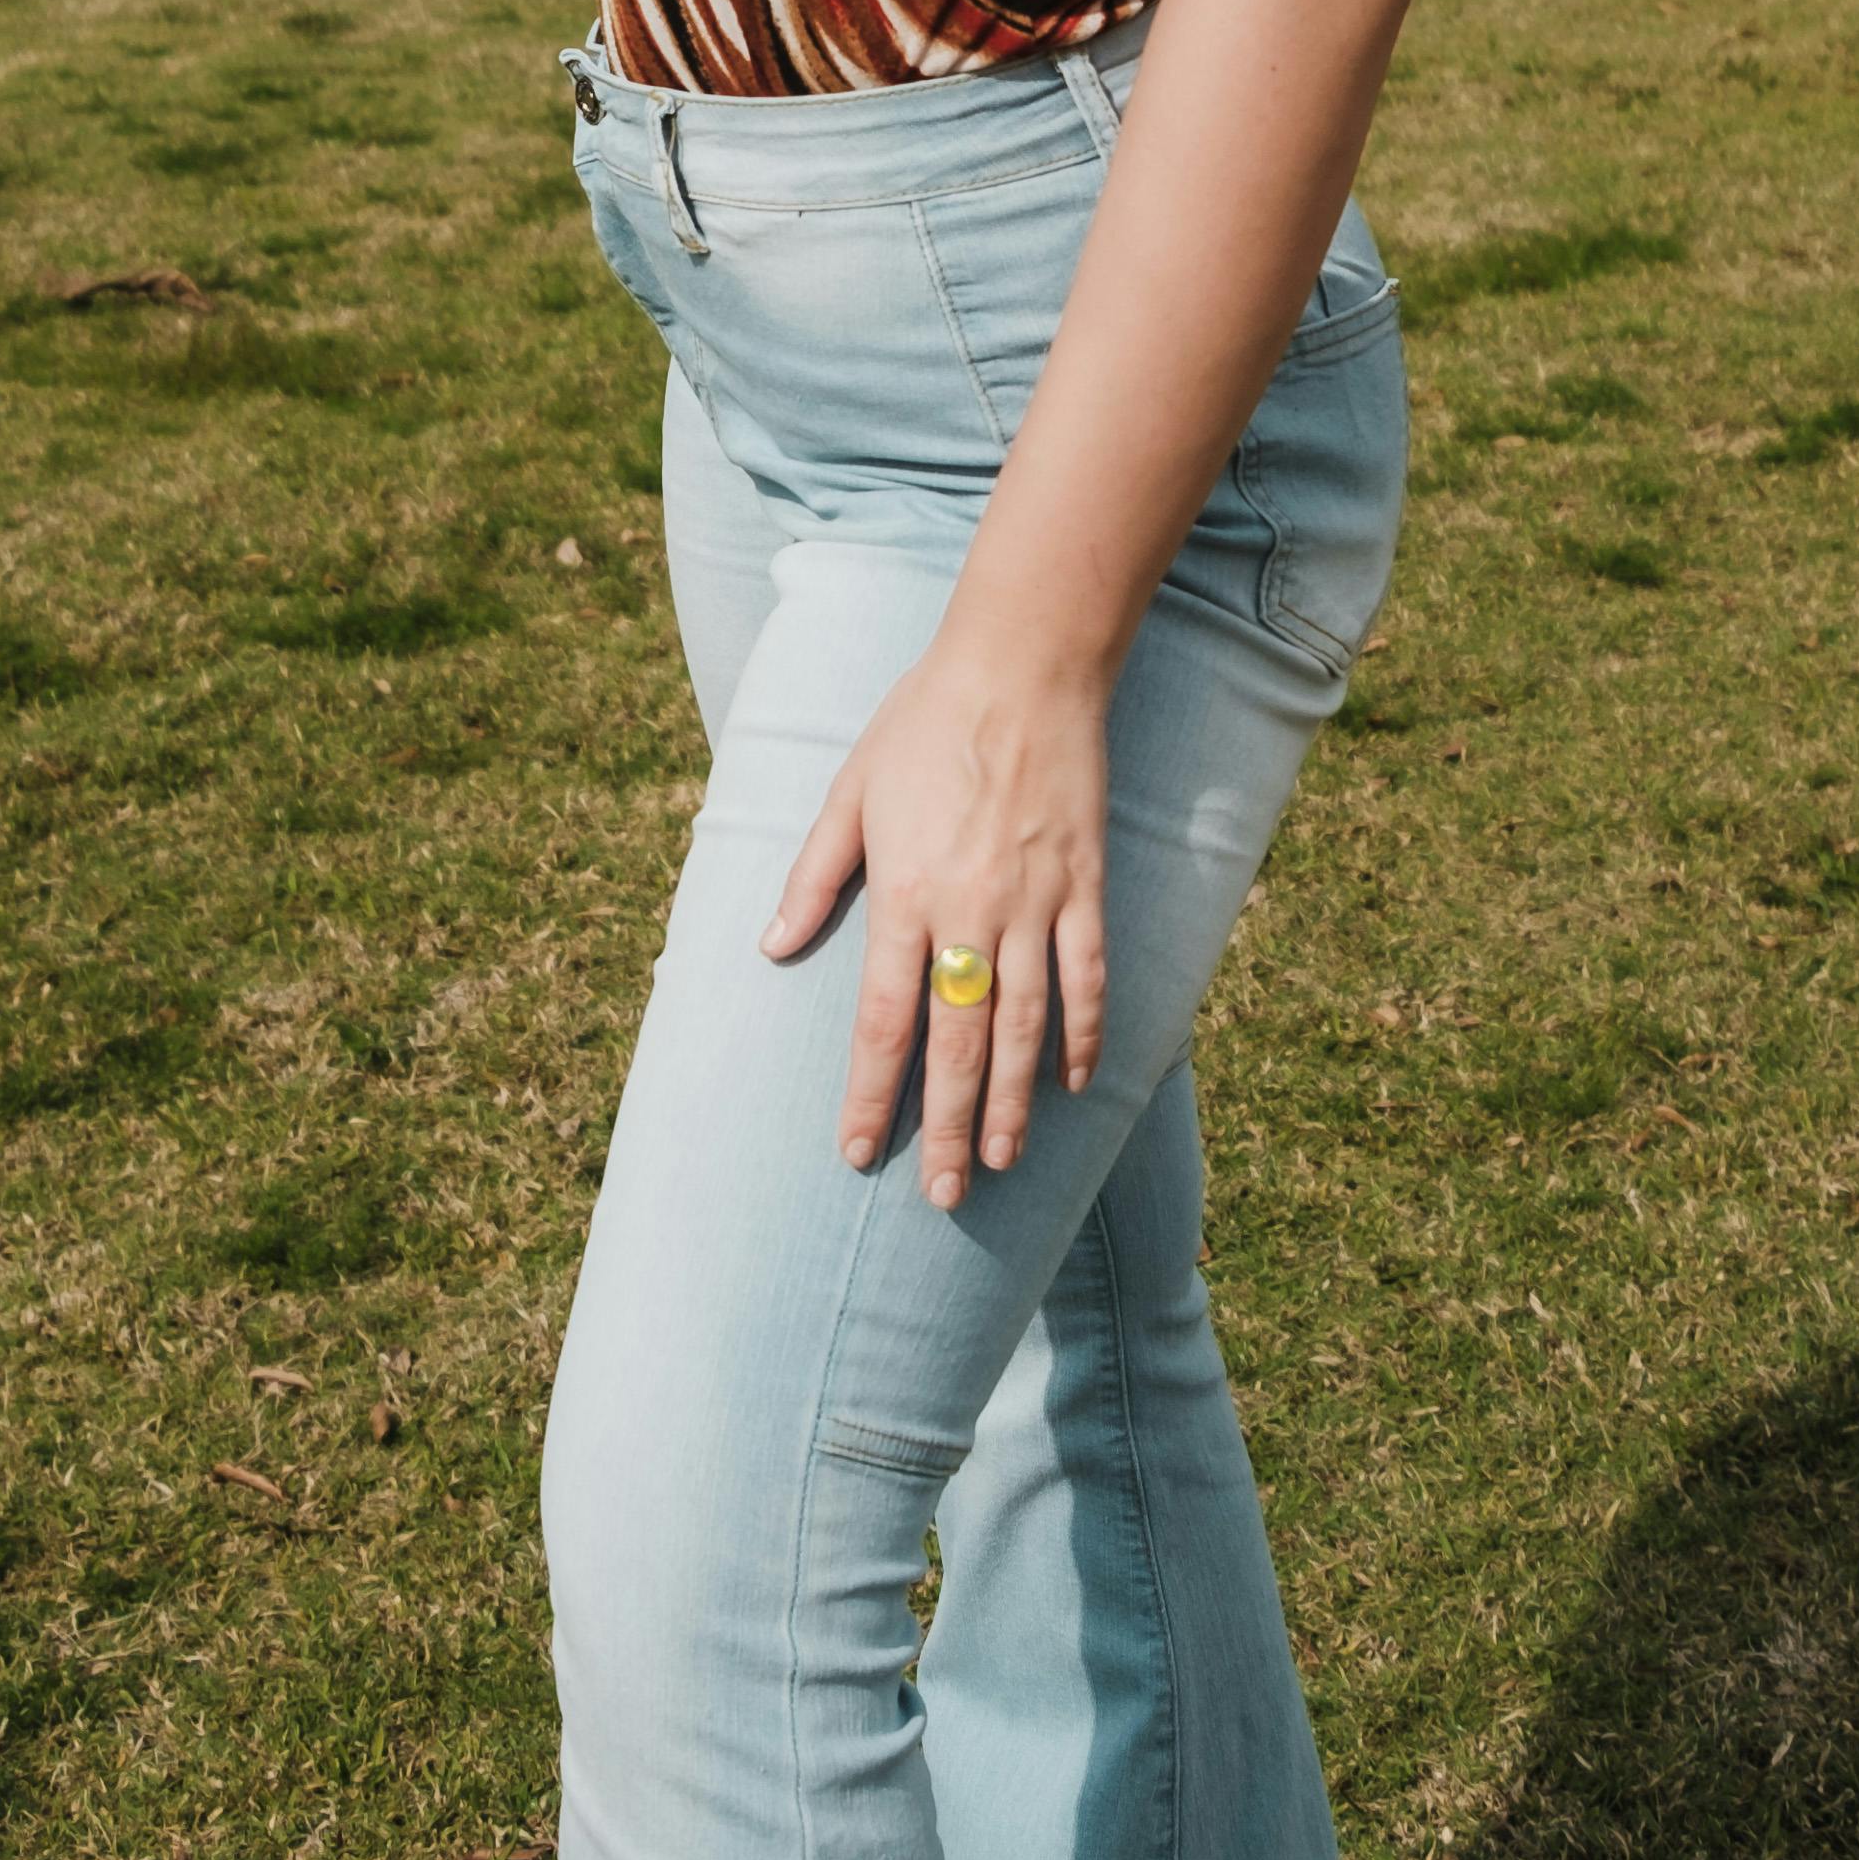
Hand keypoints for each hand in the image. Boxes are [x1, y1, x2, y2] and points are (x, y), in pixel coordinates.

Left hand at [763, 626, 1109, 1210]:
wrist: (1021, 665)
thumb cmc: (922, 722)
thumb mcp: (849, 792)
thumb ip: (813, 875)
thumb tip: (771, 944)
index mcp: (903, 895)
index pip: (882, 1021)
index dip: (870, 1094)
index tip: (857, 1152)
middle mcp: (970, 914)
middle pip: (957, 1044)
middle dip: (947, 1127)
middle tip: (943, 1195)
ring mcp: (1036, 903)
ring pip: (1025, 1027)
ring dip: (1011, 1102)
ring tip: (999, 1162)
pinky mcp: (1085, 885)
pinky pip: (1088, 978)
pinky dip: (1084, 1035)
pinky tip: (1074, 1084)